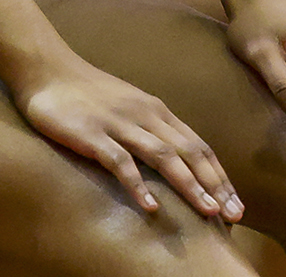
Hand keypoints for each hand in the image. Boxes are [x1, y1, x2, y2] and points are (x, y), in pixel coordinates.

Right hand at [11, 55, 243, 221]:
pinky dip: (138, 185)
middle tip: (234, 215)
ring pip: (164, 157)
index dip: (220, 176)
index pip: (199, 146)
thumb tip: (175, 160)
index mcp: (158, 111)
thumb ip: (151, 129)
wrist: (49, 70)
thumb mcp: (130, 107)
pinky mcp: (94, 134)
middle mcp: (146, 116)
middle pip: (190, 153)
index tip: (236, 203)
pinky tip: (151, 207)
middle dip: (215, 185)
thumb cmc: (88, 93)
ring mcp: (121, 124)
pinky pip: (120, 162)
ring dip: (189, 185)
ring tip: (208, 212)